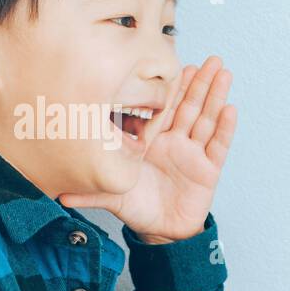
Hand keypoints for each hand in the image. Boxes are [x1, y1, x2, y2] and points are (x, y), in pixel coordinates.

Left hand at [59, 55, 236, 242]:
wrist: (160, 231)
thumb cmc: (137, 207)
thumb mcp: (112, 196)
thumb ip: (90, 192)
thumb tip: (59, 192)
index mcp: (150, 142)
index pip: (162, 109)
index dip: (172, 88)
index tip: (178, 65)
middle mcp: (173, 143)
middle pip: (189, 107)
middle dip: (200, 83)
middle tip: (210, 59)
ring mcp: (192, 154)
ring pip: (206, 120)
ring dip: (215, 96)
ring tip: (224, 72)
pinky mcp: (208, 170)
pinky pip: (218, 146)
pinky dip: (225, 128)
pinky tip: (230, 109)